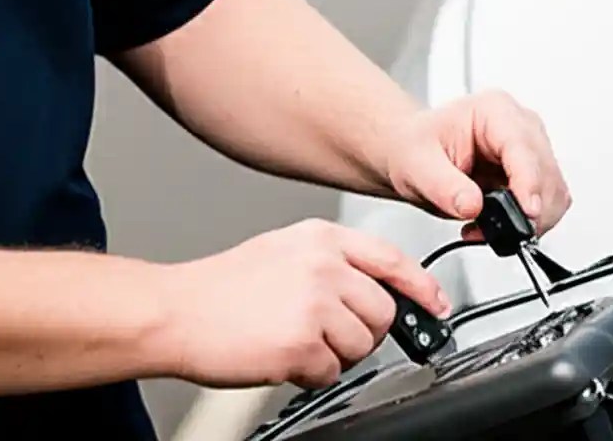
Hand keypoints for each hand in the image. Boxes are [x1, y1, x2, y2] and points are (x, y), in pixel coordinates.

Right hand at [157, 219, 447, 389]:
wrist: (175, 311)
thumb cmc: (223, 287)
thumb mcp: (285, 250)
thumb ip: (333, 262)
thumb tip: (376, 286)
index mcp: (323, 238)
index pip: (393, 259)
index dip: (422, 286)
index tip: (437, 305)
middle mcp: (325, 265)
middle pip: (383, 311)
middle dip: (362, 332)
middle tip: (326, 334)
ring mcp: (315, 303)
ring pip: (363, 345)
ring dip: (335, 355)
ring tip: (297, 341)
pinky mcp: (302, 342)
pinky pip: (332, 373)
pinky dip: (310, 375)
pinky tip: (282, 356)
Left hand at [383, 90, 571, 238]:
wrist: (412, 155)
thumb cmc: (415, 148)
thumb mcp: (416, 165)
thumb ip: (443, 186)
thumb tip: (472, 205)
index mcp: (494, 111)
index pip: (523, 148)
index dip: (529, 182)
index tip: (529, 212)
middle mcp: (520, 126)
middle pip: (546, 172)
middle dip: (529, 210)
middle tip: (494, 231)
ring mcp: (531, 151)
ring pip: (554, 193)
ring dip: (529, 221)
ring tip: (484, 228)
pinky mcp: (533, 176)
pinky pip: (546, 206)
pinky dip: (526, 224)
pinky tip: (494, 226)